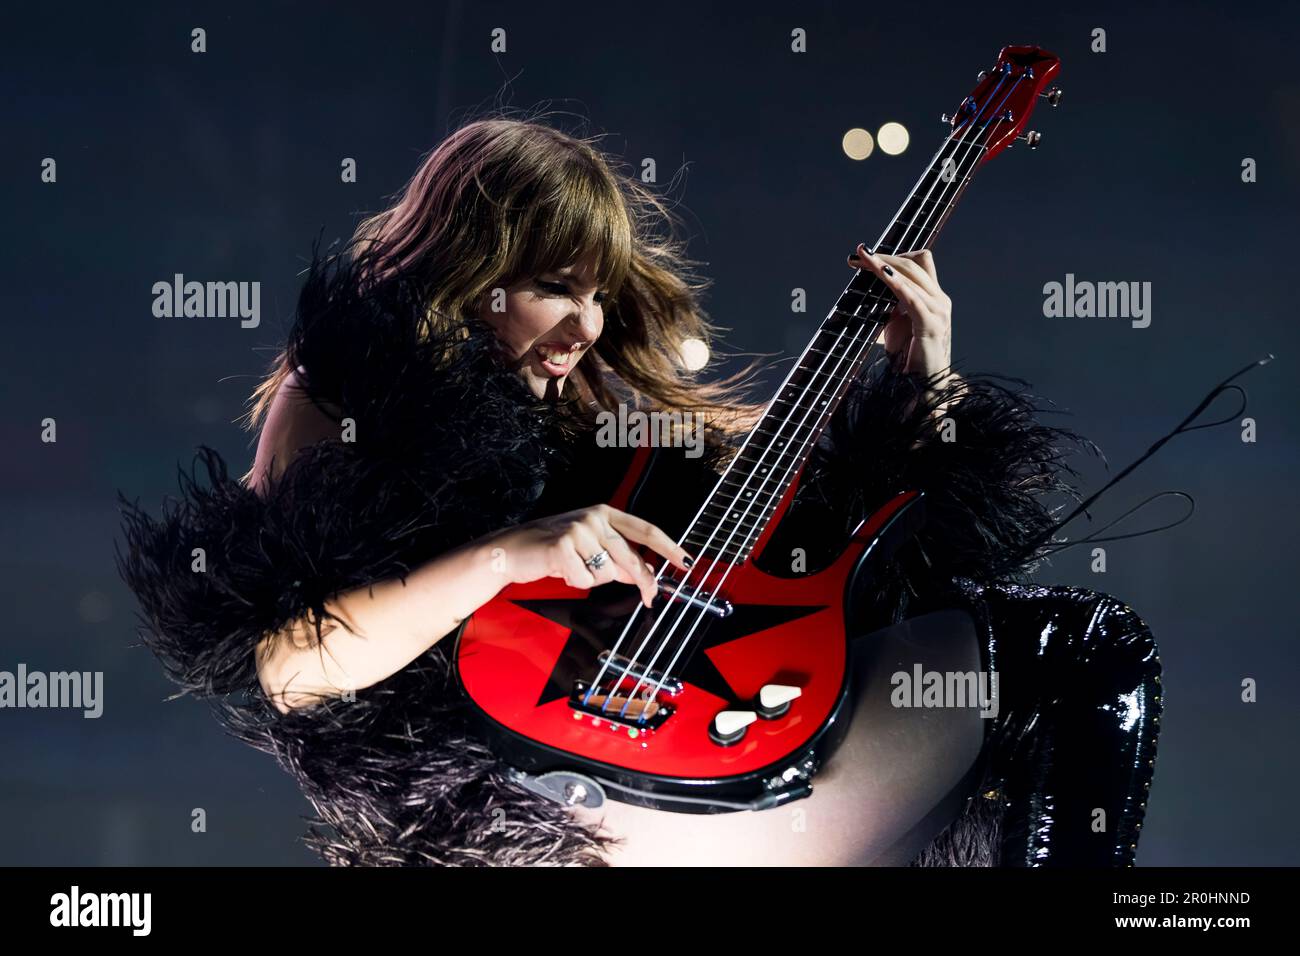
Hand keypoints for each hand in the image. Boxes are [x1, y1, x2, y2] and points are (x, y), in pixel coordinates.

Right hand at [491, 504, 691, 607]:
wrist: (511, 549)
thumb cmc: (552, 549)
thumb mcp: (590, 548)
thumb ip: (618, 558)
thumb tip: (647, 573)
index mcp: (605, 513)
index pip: (645, 530)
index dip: (668, 547)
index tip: (686, 562)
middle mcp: (594, 517)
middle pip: (631, 557)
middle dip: (644, 582)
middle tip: (651, 598)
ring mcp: (579, 529)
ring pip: (606, 573)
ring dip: (591, 579)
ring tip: (572, 568)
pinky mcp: (563, 545)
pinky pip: (584, 579)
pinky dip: (574, 582)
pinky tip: (560, 570)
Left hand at [847, 245, 953, 382]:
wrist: (923, 385)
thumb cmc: (909, 357)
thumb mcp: (896, 324)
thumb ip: (890, 305)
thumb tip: (870, 289)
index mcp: (933, 297)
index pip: (916, 264)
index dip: (891, 256)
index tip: (864, 257)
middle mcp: (940, 300)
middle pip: (913, 263)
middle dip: (883, 257)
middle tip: (858, 254)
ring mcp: (938, 311)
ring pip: (911, 274)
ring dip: (884, 265)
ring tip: (863, 260)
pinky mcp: (931, 324)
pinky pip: (911, 296)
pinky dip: (895, 282)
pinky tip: (882, 274)